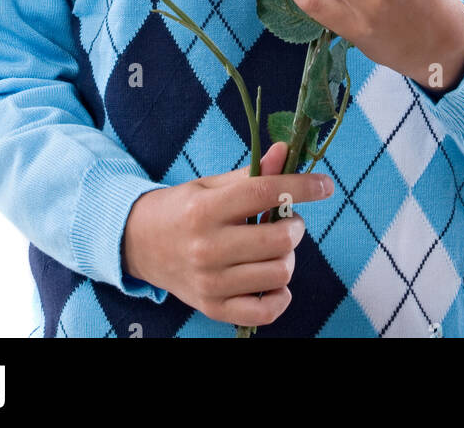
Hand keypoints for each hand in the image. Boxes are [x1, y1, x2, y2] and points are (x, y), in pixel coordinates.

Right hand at [120, 141, 334, 326]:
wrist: (139, 243)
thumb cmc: (182, 208)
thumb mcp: (212, 184)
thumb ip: (252, 173)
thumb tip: (285, 151)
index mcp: (206, 209)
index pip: (264, 193)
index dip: (302, 187)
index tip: (324, 185)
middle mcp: (207, 248)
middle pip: (278, 239)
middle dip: (294, 226)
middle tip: (285, 220)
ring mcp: (210, 283)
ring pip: (278, 273)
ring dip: (287, 257)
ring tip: (274, 247)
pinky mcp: (214, 308)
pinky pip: (264, 312)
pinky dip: (280, 296)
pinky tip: (274, 279)